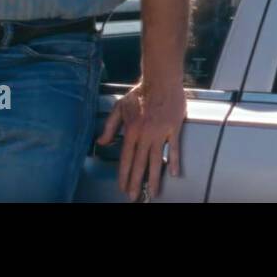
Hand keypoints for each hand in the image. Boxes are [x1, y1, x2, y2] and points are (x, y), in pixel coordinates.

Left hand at [96, 79, 185, 200]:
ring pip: (156, 160)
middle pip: (139, 164)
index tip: (122, 187)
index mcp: (130, 131)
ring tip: (152, 192)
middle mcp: (144, 135)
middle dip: (136, 182)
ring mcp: (160, 133)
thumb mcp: (119, 107)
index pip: (125, 158)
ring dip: (154, 178)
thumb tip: (101, 143)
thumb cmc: (140, 93)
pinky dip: (174, 161)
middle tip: (134, 197)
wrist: (161, 80)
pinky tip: (174, 173)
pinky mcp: (173, 128)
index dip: (123, 175)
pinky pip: (174, 148)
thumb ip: (109, 126)